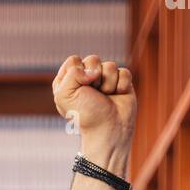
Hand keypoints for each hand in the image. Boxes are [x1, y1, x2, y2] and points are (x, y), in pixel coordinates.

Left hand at [52, 54, 135, 171]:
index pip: (73, 60)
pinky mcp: (121, 82)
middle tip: (94, 94)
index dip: (78, 72)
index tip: (80, 89)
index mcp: (69, 80)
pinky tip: (117, 96)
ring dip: (108, 84)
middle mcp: (86, 78)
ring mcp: (105, 79)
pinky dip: (121, 85)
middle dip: (94, 77)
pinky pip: (124, 72)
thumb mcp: (66, 95)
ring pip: (110, 65)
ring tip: (105, 97)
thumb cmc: (85, 115)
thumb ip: (72, 73)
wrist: (109, 130)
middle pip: (93, 59)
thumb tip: (94, 70)